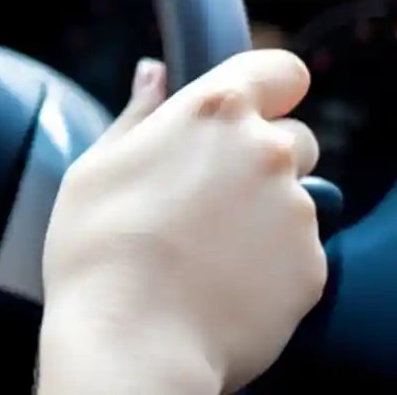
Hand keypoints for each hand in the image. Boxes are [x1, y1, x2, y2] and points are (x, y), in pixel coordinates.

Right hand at [39, 52, 326, 393]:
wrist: (130, 340)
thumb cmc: (97, 249)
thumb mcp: (97, 168)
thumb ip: (139, 115)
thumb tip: (153, 74)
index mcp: (214, 112)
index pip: (281, 69)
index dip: (267, 89)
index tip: (245, 112)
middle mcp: (267, 151)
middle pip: (291, 138)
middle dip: (258, 160)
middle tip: (201, 198)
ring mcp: (296, 210)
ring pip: (292, 200)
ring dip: (260, 215)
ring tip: (201, 252)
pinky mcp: (312, 266)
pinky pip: (296, 253)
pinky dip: (267, 264)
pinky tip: (218, 283)